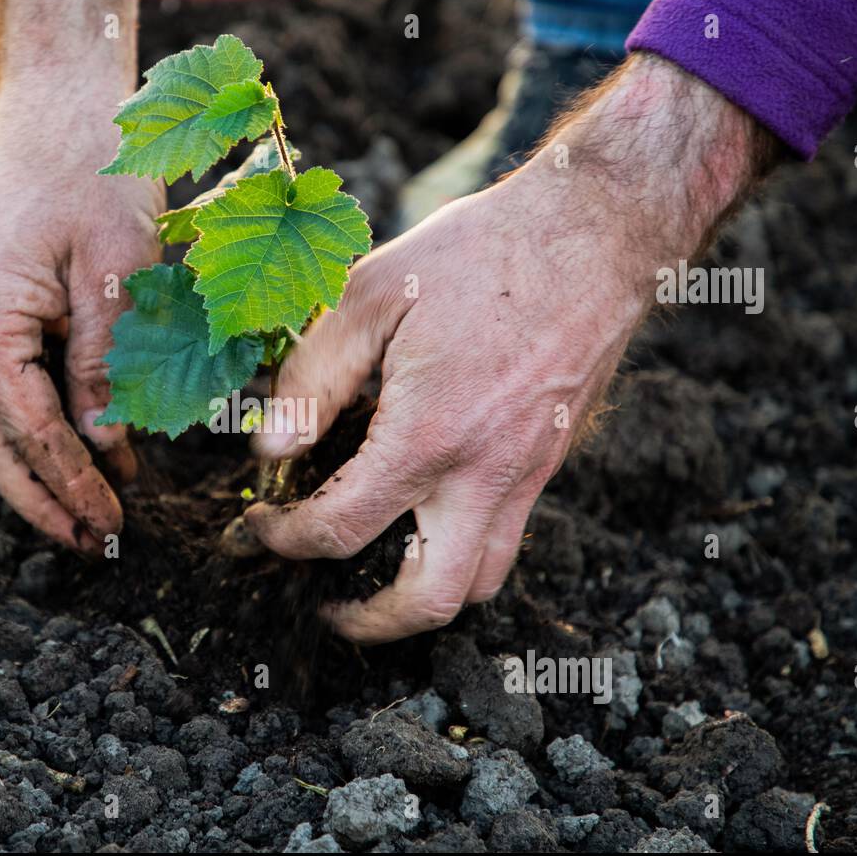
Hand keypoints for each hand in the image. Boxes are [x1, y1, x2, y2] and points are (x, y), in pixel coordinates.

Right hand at [0, 0, 156, 553]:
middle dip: (35, 498)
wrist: (60, 90)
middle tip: (86, 541)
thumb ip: (107, 364)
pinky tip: (80, 444)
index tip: (108, 523)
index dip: (68, 482)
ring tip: (86, 509)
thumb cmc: (94, 163)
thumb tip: (107, 448)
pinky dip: (37, 422)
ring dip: (33, 467)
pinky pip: (2, 382)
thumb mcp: (116, 268)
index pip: (25, 428)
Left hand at [245, 54, 774, 642]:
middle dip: (367, 623)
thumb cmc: (480, 253)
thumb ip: (312, 378)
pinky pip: (505, 539)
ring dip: (420, 598)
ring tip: (372, 575)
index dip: (283, 539)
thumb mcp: (371, 295)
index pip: (339, 529)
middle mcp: (485, 473)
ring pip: (479, 584)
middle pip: (429, 601)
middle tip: (323, 604)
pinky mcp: (549, 464)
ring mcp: (527, 476)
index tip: (259, 524)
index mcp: (429, 435)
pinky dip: (457, 554)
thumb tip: (270, 449)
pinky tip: (421, 515)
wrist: (597, 232)